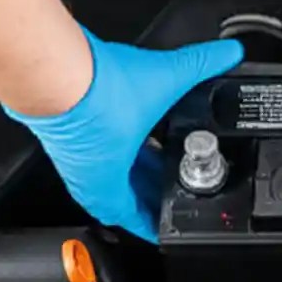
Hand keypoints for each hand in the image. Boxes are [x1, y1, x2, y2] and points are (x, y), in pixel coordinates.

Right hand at [6, 29, 242, 241]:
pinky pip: (93, 147)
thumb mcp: (164, 80)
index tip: (165, 227)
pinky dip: (115, 143)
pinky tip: (127, 128)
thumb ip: (199, 64)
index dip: (152, 223)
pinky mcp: (63, 127)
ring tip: (157, 159)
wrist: (52, 68)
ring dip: (131, 167)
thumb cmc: (95, 92)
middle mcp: (86, 172)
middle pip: (122, 194)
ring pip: (106, 170)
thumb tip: (229, 54)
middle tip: (172, 189)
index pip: (132, 216)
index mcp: (107, 180)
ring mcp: (73, 151)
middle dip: (149, 192)